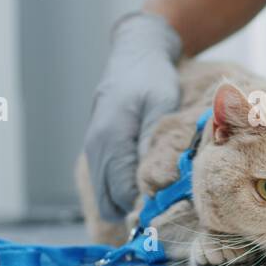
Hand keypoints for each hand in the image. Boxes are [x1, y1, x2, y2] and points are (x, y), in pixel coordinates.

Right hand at [83, 12, 182, 222]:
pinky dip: (123, 192)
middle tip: (168, 205)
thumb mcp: (160, 103)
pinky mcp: (97, 151)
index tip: (173, 206)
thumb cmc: (152, 77)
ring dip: (129, 203)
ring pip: (106, 199)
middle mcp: (96, 150)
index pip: (124, 194)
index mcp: (110, 141)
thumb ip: (153, 140)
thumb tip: (151, 179)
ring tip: (160, 194)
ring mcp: (93, 151)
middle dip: (137, 211)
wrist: (134, 55)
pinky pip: (106, 185)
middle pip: (110, 204)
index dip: (148, 207)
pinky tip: (147, 181)